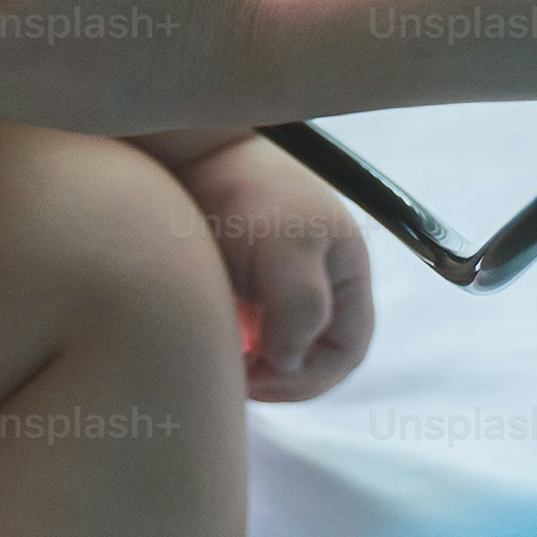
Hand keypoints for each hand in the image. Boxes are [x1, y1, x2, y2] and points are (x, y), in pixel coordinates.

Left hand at [172, 135, 376, 400]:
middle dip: (280, 376)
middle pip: (312, 354)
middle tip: (237, 382)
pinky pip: (245, 332)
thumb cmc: (245, 194)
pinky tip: (206, 338)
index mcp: (346, 273)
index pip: (346, 350)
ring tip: (220, 361)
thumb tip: (289, 363)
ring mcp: (277, 283)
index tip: (262, 381)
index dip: (310, 378)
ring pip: (275, 348)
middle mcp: (317, 282)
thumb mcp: (286, 249)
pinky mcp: (239, 283)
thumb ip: (301, 310)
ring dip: (254, 364)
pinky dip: (231, 345)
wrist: (190, 155)